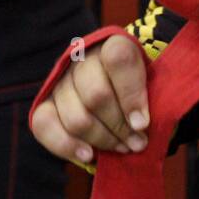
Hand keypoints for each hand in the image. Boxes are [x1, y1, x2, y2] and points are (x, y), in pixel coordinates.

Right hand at [30, 35, 148, 164]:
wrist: (118, 91)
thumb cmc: (139, 89)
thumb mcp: (155, 84)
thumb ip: (152, 99)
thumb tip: (138, 125)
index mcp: (112, 44)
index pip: (118, 60)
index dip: (131, 94)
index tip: (143, 124)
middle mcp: (82, 58)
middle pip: (97, 96)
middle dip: (120, 127)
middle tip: (137, 143)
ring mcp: (60, 81)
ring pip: (76, 118)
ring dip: (102, 140)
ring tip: (121, 148)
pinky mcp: (44, 103)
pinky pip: (44, 125)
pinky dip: (66, 145)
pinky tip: (88, 155)